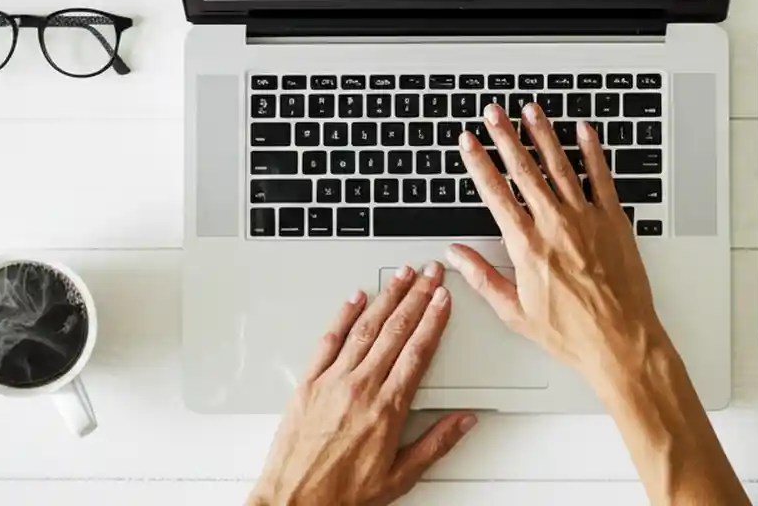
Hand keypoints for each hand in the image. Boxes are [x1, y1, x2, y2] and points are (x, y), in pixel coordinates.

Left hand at [249, 263, 476, 505]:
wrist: (293, 504)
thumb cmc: (342, 495)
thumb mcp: (400, 477)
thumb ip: (436, 444)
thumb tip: (464, 421)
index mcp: (387, 409)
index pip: (418, 352)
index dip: (433, 321)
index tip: (443, 300)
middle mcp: (360, 388)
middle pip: (396, 331)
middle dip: (417, 297)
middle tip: (430, 274)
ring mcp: (332, 382)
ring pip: (365, 328)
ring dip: (387, 297)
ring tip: (402, 276)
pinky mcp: (308, 383)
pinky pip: (328, 340)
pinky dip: (343, 316)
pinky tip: (355, 298)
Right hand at [447, 102, 665, 381]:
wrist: (620, 340)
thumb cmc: (571, 332)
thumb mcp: (514, 311)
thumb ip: (482, 277)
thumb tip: (456, 255)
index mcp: (526, 246)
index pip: (495, 193)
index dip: (478, 163)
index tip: (468, 142)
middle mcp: (554, 224)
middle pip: (524, 170)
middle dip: (505, 136)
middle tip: (493, 113)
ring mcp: (586, 219)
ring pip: (560, 165)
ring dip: (543, 134)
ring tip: (530, 110)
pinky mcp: (613, 220)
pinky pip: (601, 177)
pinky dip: (592, 151)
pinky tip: (584, 131)